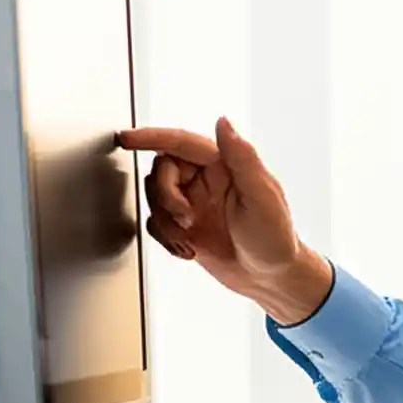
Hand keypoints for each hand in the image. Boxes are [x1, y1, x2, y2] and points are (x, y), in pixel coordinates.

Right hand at [118, 117, 332, 323]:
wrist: (271, 280)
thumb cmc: (276, 238)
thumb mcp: (262, 196)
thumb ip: (243, 158)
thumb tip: (223, 122)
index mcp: (225, 165)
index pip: (182, 142)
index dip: (151, 137)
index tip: (126, 139)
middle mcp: (207, 180)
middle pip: (162, 171)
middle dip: (166, 196)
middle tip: (186, 219)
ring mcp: (195, 203)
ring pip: (155, 198)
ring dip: (166, 222)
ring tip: (190, 238)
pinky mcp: (186, 227)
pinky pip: (157, 223)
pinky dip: (165, 239)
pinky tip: (188, 249)